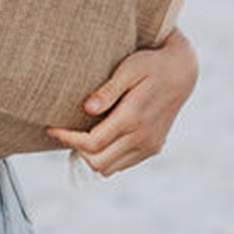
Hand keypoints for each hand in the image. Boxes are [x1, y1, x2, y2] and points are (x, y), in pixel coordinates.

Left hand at [46, 27, 198, 176]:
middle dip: (76, 149)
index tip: (51, 127)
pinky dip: (107, 156)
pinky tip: (98, 137)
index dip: (67, 138)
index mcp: (133, 119)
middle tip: (62, 130)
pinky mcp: (154, 148)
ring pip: (110, 168)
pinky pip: (123, 164)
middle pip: (98, 161)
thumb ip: (107, 91)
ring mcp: (150, 146)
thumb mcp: (128, 69)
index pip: (92, 143)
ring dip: (91, 155)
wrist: (182, 72)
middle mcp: (142, 138)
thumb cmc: (150, 65)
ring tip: (78, 134)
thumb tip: (86, 108)